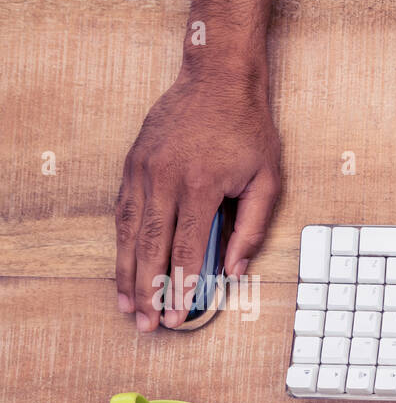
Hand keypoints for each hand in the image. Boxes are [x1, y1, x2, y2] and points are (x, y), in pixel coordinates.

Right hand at [115, 70, 280, 330]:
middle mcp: (164, 178)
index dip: (179, 286)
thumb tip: (233, 272)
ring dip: (126, 272)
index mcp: (200, 186)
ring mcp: (143, 169)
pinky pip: (124, 211)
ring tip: (128, 304)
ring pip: (130, 232)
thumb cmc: (249, 131)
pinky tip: (124, 266)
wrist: (218, 79)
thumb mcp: (267, 181)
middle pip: (150, 246)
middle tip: (148, 323)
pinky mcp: (133, 163)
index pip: (185, 249)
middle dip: (148, 289)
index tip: (177, 315)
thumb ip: (250, 229)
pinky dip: (122, 242)